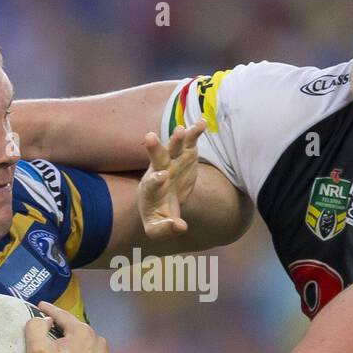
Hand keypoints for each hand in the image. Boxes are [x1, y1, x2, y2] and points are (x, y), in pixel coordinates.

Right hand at [24, 301, 113, 352]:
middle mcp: (100, 343)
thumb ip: (36, 327)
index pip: (63, 316)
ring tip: (64, 351)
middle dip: (65, 329)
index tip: (40, 306)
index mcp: (83, 333)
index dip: (49, 310)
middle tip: (51, 331)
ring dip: (77, 346)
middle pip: (77, 331)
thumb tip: (44, 320)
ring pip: (88, 347)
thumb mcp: (36, 350)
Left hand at [138, 118, 205, 239]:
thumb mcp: (157, 228)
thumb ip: (165, 229)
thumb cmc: (159, 215)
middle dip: (154, 149)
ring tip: (181, 130)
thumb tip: (180, 227)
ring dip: (176, 138)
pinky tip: (202, 122)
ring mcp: (172, 161)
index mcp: (151, 190)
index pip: (151, 184)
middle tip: (150, 137)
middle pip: (156, 159)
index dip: (155, 179)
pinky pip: (190, 142)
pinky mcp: (186, 156)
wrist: (164, 200)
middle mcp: (159, 171)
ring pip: (173, 147)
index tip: (162, 176)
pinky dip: (195, 132)